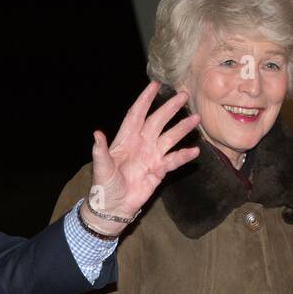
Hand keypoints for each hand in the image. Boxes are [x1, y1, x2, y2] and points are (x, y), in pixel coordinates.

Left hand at [85, 82, 200, 234]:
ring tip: (195, 118)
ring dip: (182, 128)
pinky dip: (184, 156)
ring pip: (169, 138)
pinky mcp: (159, 170)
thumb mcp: (101, 168)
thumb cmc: (104, 186)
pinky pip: (174, 160)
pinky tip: (195, 151)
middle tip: (183, 96)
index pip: (136, 115)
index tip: (155, 85)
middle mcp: (141, 144)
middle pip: (157, 122)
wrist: (113, 208)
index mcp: (125, 140)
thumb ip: (101, 151)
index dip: (144, 100)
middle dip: (169, 109)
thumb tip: (96, 134)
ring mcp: (151, 156)